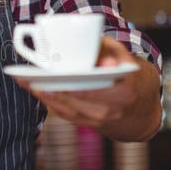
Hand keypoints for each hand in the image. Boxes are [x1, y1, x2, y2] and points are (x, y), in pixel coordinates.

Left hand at [14, 36, 161, 140]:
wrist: (141, 110)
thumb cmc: (130, 77)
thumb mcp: (127, 59)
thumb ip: (110, 49)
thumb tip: (92, 44)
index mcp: (124, 92)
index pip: (96, 90)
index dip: (74, 88)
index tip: (56, 80)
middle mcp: (112, 110)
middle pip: (77, 102)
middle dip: (54, 92)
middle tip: (34, 80)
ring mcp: (100, 121)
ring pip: (69, 110)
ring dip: (47, 98)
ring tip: (29, 84)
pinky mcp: (90, 125)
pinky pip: (68, 115)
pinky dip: (51, 104)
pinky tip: (37, 92)